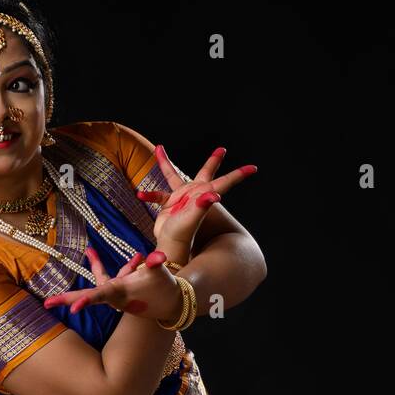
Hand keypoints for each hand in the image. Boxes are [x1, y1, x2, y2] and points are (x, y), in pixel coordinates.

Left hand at [43, 245, 184, 322]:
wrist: (173, 302)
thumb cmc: (165, 288)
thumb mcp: (160, 273)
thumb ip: (156, 264)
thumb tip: (158, 256)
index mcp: (119, 292)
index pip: (99, 296)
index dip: (86, 301)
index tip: (72, 310)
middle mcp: (114, 295)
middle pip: (87, 295)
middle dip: (67, 299)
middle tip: (47, 304)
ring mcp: (115, 292)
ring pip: (99, 279)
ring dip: (95, 265)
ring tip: (94, 252)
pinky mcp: (120, 288)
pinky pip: (110, 275)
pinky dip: (109, 264)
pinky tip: (113, 253)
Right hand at [137, 144, 257, 260]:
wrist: (169, 245)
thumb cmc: (182, 233)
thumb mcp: (192, 218)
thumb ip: (202, 206)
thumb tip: (215, 195)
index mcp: (204, 193)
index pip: (225, 181)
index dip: (239, 175)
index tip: (254, 169)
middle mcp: (195, 193)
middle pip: (206, 172)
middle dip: (213, 161)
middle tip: (222, 149)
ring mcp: (181, 198)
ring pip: (173, 176)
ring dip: (165, 163)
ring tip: (158, 148)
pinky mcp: (168, 204)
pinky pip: (157, 195)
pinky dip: (149, 194)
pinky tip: (140, 195)